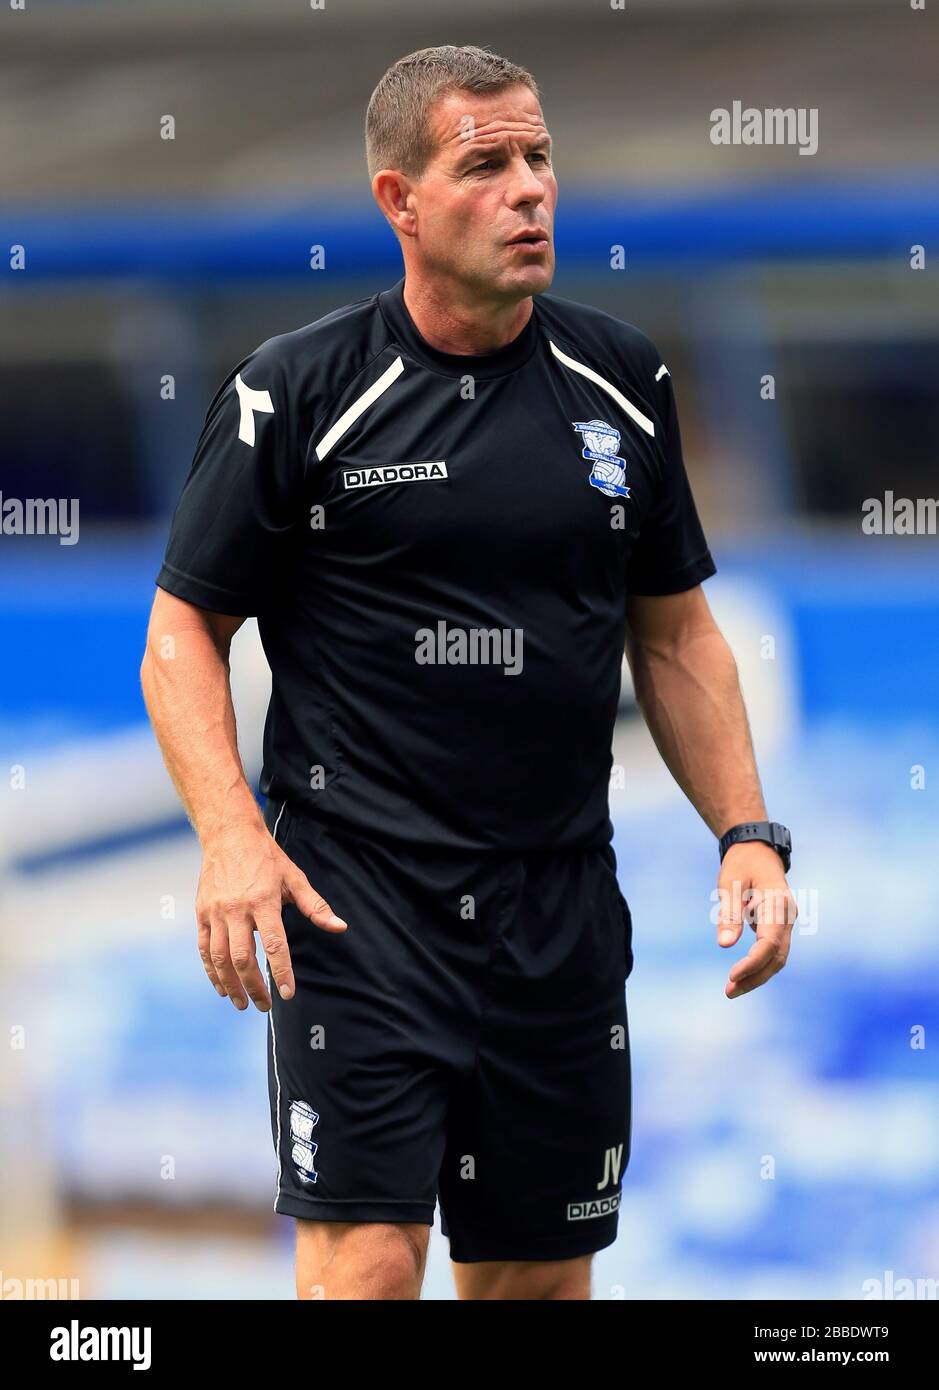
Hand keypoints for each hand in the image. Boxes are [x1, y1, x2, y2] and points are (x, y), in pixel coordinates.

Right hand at [195, 817, 346, 1011]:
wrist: (228, 834)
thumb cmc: (266, 858)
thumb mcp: (294, 878)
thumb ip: (316, 906)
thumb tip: (340, 927)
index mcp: (263, 901)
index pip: (274, 944)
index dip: (281, 972)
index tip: (287, 994)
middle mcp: (236, 909)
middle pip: (242, 958)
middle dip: (254, 987)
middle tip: (264, 1006)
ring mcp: (215, 912)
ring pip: (220, 958)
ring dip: (230, 985)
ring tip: (242, 1004)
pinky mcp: (201, 913)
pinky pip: (204, 948)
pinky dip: (211, 971)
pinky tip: (221, 987)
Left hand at [716, 842, 796, 998]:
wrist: (757, 850)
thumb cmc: (741, 864)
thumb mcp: (730, 884)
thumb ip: (729, 914)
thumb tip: (725, 945)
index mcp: (778, 903)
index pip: (770, 943)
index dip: (753, 963)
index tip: (732, 977)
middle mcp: (787, 916)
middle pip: (777, 956)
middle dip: (755, 977)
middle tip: (729, 992)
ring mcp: (786, 922)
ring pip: (777, 958)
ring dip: (757, 975)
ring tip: (732, 990)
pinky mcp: (779, 927)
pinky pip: (773, 952)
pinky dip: (759, 966)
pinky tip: (741, 976)